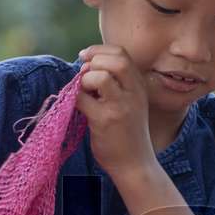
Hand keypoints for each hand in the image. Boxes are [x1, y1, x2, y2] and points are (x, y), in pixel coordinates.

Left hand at [76, 44, 152, 175]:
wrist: (135, 164)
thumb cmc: (128, 133)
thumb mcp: (131, 103)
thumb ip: (117, 84)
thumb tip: (88, 65)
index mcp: (139, 86)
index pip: (122, 54)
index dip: (99, 50)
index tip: (85, 57)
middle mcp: (133, 93)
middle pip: (115, 60)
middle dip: (93, 60)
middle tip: (83, 73)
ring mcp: (120, 106)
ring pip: (99, 76)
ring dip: (84, 80)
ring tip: (84, 92)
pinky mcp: (104, 120)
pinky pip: (82, 98)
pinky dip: (75, 97)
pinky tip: (79, 107)